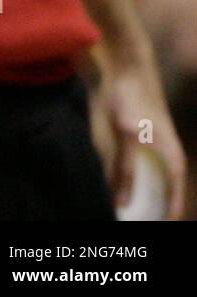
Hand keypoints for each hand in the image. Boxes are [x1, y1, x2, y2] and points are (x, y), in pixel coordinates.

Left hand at [89, 54, 186, 219]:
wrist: (130, 67)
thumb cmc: (131, 99)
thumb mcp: (123, 136)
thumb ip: (122, 168)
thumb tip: (121, 201)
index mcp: (174, 160)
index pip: (177, 201)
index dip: (166, 217)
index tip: (154, 229)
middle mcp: (173, 157)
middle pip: (166, 193)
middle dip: (152, 208)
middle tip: (133, 221)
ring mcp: (162, 149)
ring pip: (156, 181)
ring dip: (144, 194)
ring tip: (124, 208)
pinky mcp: (149, 141)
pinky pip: (148, 169)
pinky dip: (138, 179)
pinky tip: (120, 184)